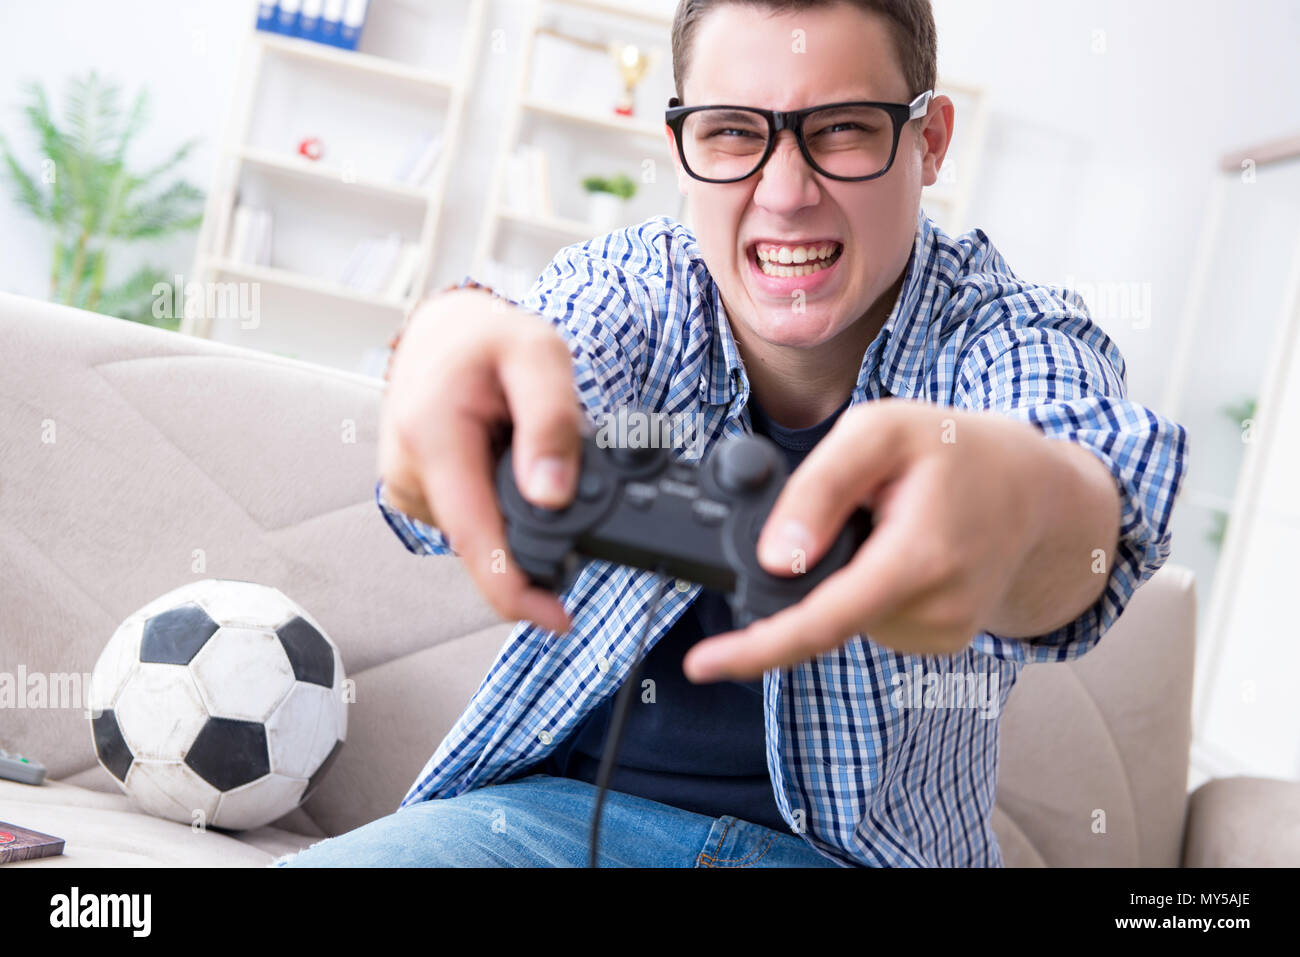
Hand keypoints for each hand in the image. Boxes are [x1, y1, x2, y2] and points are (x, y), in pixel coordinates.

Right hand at [377, 289, 579, 633]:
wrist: (442, 332)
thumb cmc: (486, 339)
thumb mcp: (540, 354)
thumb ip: (550, 421)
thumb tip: (552, 495)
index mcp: (432, 436)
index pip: (474, 535)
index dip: (515, 589)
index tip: (556, 618)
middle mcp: (408, 471)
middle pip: (484, 541)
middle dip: (534, 533)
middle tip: (562, 473)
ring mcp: (406, 488)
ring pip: (481, 532)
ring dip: (515, 510)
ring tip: (520, 448)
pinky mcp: (414, 497)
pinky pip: (471, 520)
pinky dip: (497, 502)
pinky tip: (500, 461)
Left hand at [681, 399, 1111, 681]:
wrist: (1037, 491)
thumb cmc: (959, 451)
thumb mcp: (880, 432)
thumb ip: (819, 490)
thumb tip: (774, 559)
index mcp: (918, 558)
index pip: (823, 620)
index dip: (757, 648)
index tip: (703, 666)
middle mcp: (934, 611)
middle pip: (824, 612)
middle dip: (809, 571)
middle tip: (853, 511)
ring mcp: (940, 633)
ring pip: (845, 615)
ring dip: (842, 574)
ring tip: (889, 521)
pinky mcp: (939, 641)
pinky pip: (870, 618)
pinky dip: (864, 586)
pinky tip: (899, 549)